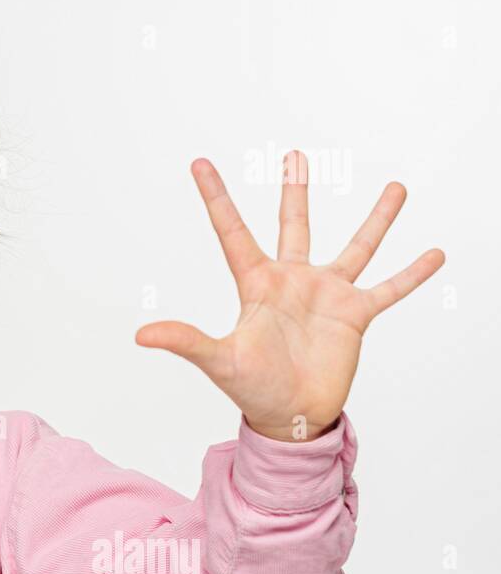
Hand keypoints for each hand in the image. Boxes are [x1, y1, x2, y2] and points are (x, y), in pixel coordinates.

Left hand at [135, 151, 444, 440]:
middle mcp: (292, 282)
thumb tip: (141, 335)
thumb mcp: (218, 361)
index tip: (200, 163)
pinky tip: (434, 252)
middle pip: (293, 225)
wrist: (289, 418)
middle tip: (294, 155)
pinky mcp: (355, 316)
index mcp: (256, 284)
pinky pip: (389, 289)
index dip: (215, 197)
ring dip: (376, 220)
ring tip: (396, 187)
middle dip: (294, 191)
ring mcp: (326, 296)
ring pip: (355, 247)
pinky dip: (411, 273)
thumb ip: (185, 341)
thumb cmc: (251, 390)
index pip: (232, 231)